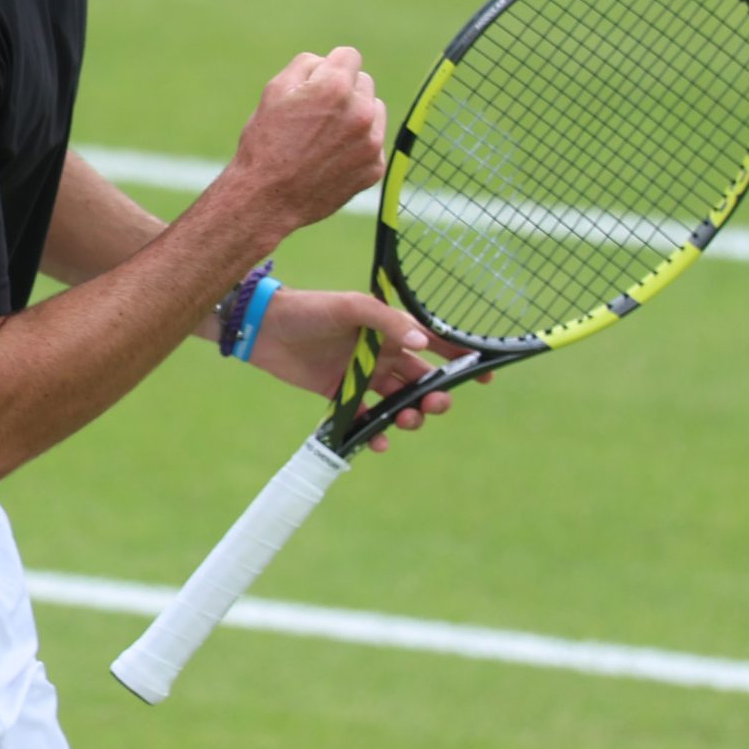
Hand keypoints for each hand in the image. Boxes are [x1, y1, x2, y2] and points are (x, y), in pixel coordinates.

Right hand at [226, 48, 386, 232]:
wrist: (267, 199)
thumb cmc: (266, 143)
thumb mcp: (274, 91)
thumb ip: (306, 64)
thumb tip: (328, 62)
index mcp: (335, 87)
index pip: (349, 56)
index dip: (329, 66)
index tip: (317, 83)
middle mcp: (361, 112)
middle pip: (363, 82)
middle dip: (343, 91)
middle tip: (315, 115)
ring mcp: (371, 143)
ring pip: (374, 111)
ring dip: (356, 115)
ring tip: (324, 136)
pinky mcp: (375, 168)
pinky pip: (373, 142)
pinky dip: (357, 146)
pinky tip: (331, 158)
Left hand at [246, 288, 492, 452]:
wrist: (263, 327)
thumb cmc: (309, 309)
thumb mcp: (350, 307)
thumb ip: (386, 322)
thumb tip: (423, 343)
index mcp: (389, 329)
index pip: (434, 342)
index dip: (460, 357)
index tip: (485, 373)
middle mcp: (380, 353)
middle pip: (421, 380)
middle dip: (435, 396)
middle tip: (435, 405)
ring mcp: (361, 376)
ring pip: (399, 402)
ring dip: (409, 416)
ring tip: (405, 422)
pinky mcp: (340, 395)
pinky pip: (367, 419)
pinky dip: (376, 433)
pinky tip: (379, 441)